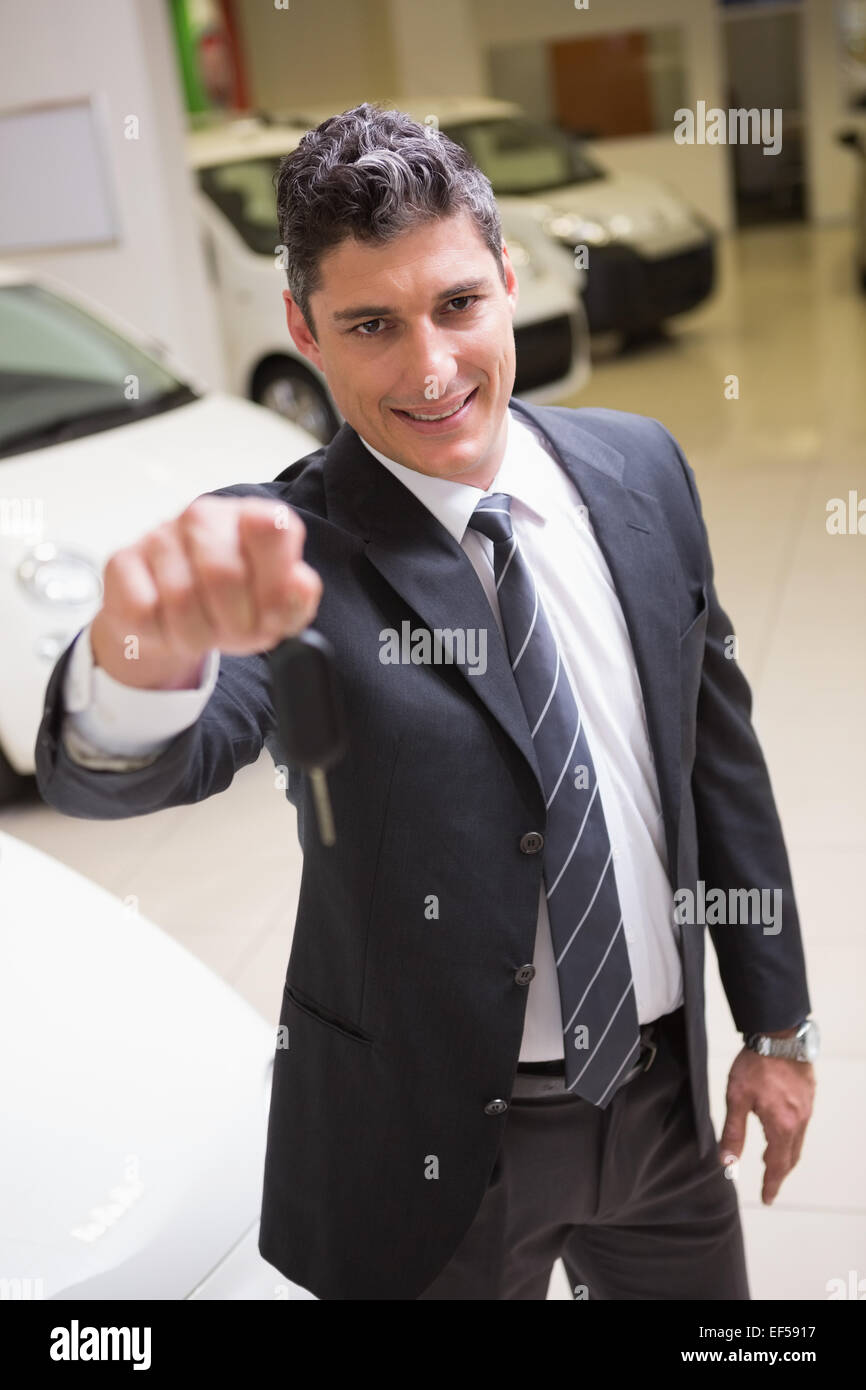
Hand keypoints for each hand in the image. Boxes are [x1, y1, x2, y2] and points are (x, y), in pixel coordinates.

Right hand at [90, 496, 322, 689]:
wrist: (168, 621)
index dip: (274, 584)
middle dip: (236, 624)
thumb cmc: (229, 607)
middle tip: (238, 637)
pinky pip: (144, 611)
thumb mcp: (275, 609)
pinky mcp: (122, 563)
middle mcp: (205, 517)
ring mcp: (160, 536)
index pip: (272, 528)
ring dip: (198, 635)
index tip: (272, 615)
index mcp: (252, 518)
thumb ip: (296, 598)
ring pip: (181, 598)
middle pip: (224, 574)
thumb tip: (297, 587)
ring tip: (204, 634)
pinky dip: (162, 635)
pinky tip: (169, 629)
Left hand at [718, 1043, 814, 1203]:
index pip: (776, 1165)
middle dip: (779, 1172)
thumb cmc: (755, 1064)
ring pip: (798, 1142)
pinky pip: (802, 1126)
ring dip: (785, 1155)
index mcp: (781, 1125)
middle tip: (769, 1183)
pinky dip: (791, 1137)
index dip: (771, 1184)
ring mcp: (807, 1108)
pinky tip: (780, 1131)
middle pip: (791, 1157)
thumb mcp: (736, 1098)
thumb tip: (727, 1161)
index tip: (767, 1198)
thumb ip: (733, 1131)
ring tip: (770, 1160)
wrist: (779, 1034)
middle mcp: (799, 1121)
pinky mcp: (809, 1096)